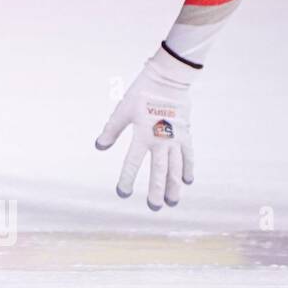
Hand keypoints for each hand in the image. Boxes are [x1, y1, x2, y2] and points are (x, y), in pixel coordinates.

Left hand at [95, 48, 196, 209]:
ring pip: (175, 167)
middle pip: (158, 171)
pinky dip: (187, 168)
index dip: (127, 179)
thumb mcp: (122, 111)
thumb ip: (111, 130)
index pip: (132, 163)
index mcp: (142, 135)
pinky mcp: (186, 134)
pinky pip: (188, 155)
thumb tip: (99, 147)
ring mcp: (176, 139)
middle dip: (155, 190)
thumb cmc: (141, 94)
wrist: (168, 79)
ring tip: (172, 202)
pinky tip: (187, 182)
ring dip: (173, 186)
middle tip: (154, 207)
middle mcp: (160, 141)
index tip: (122, 193)